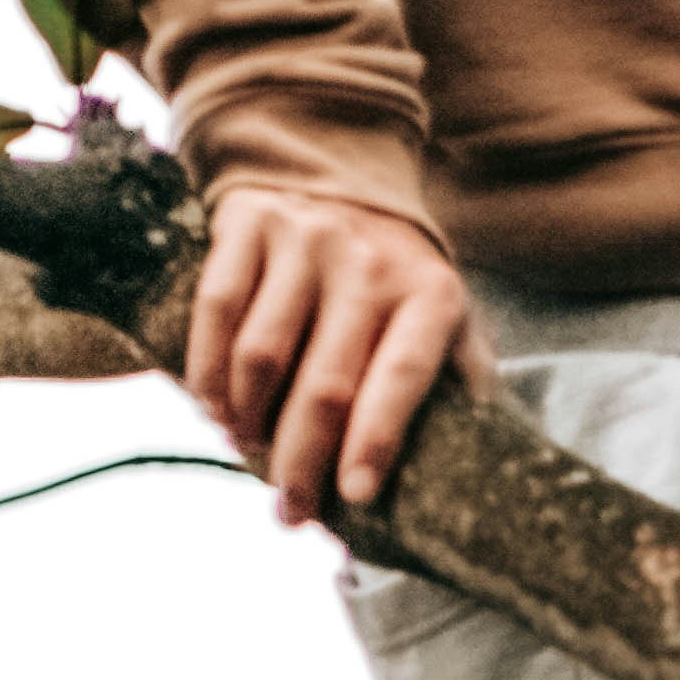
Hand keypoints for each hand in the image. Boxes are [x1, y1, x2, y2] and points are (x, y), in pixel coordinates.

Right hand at [185, 184, 484, 529]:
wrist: (340, 167)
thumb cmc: (399, 275)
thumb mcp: (450, 314)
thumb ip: (465, 380)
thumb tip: (473, 469)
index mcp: (431, 295)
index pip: (401, 378)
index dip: (376, 442)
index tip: (353, 497)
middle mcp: (369, 264)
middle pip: (325, 385)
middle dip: (302, 462)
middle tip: (290, 512)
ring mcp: (305, 239)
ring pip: (262, 355)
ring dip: (248, 422)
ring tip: (249, 456)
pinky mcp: (248, 224)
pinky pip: (217, 310)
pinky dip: (207, 372)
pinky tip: (212, 409)